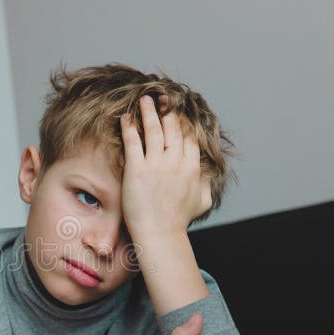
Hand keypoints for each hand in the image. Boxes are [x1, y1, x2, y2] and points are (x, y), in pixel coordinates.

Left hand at [120, 95, 211, 238]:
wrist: (160, 235)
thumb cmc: (179, 221)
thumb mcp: (202, 201)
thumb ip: (206, 183)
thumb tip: (207, 173)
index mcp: (192, 167)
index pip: (188, 136)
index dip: (181, 121)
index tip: (175, 112)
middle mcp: (176, 162)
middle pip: (172, 128)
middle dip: (167, 111)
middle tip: (160, 99)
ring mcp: (156, 165)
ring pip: (154, 130)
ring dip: (148, 112)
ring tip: (144, 100)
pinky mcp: (137, 170)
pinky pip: (133, 141)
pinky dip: (129, 127)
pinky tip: (125, 117)